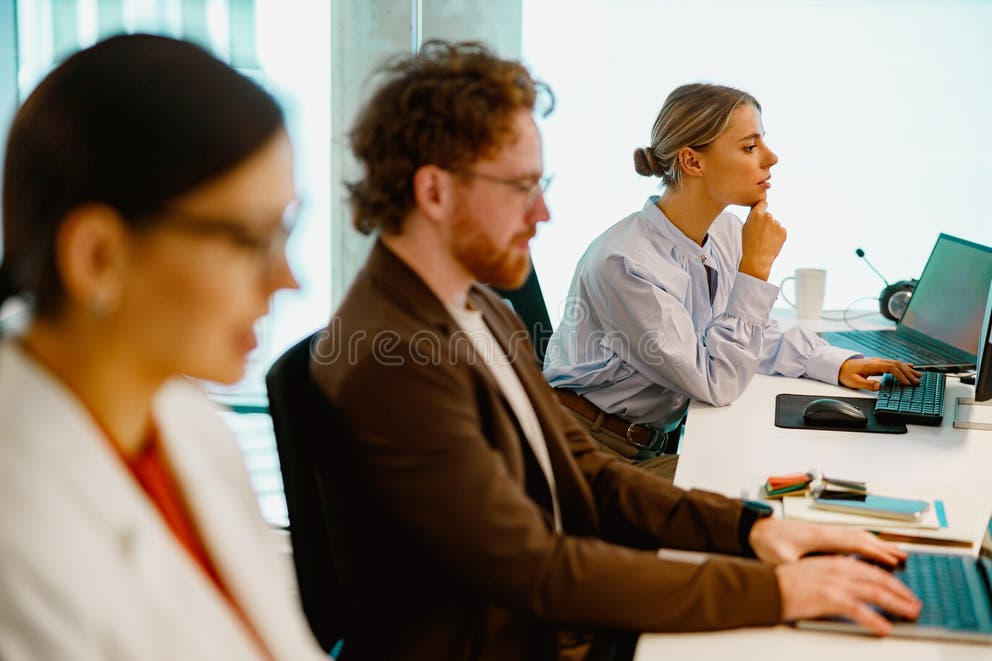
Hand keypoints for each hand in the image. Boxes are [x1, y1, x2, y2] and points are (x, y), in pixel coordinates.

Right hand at [738, 200, 785, 280]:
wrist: (756, 260)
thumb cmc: (747, 244)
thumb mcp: (745, 227)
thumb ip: (753, 217)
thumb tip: (760, 210)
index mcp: (757, 214)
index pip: (763, 203)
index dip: (761, 208)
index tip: (760, 214)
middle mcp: (768, 217)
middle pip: (768, 215)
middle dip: (765, 222)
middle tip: (759, 234)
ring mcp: (777, 225)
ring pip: (775, 224)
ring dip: (771, 229)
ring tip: (764, 240)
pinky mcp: (783, 232)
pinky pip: (781, 231)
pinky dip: (777, 235)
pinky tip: (770, 243)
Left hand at [749, 516, 906, 566]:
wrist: (753, 528)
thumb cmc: (764, 542)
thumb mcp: (780, 559)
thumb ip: (799, 567)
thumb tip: (814, 574)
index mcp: (817, 535)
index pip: (853, 543)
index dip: (875, 552)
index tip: (893, 560)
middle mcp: (823, 529)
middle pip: (860, 537)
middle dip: (883, 547)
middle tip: (904, 556)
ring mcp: (822, 529)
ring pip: (855, 534)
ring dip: (876, 543)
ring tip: (894, 552)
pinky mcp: (818, 532)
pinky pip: (848, 535)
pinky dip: (863, 541)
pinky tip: (869, 548)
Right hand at [776, 556, 920, 634]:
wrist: (766, 586)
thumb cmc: (784, 582)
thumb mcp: (814, 571)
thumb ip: (834, 574)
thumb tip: (851, 585)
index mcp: (836, 562)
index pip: (872, 570)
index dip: (892, 581)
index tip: (904, 590)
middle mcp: (839, 569)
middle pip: (879, 579)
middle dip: (901, 592)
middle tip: (914, 603)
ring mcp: (836, 583)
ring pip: (875, 592)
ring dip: (896, 604)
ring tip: (909, 613)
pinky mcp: (830, 599)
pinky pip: (859, 610)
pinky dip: (874, 619)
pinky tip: (884, 628)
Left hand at [838, 357, 920, 390]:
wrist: (839, 366)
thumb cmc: (845, 374)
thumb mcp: (854, 381)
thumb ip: (867, 384)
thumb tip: (879, 386)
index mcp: (872, 365)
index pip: (891, 368)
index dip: (901, 375)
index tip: (907, 383)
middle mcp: (877, 361)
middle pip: (897, 365)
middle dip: (908, 373)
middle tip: (917, 382)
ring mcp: (878, 361)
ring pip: (897, 363)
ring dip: (908, 369)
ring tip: (918, 375)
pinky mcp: (878, 363)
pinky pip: (893, 363)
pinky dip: (903, 366)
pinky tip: (910, 367)